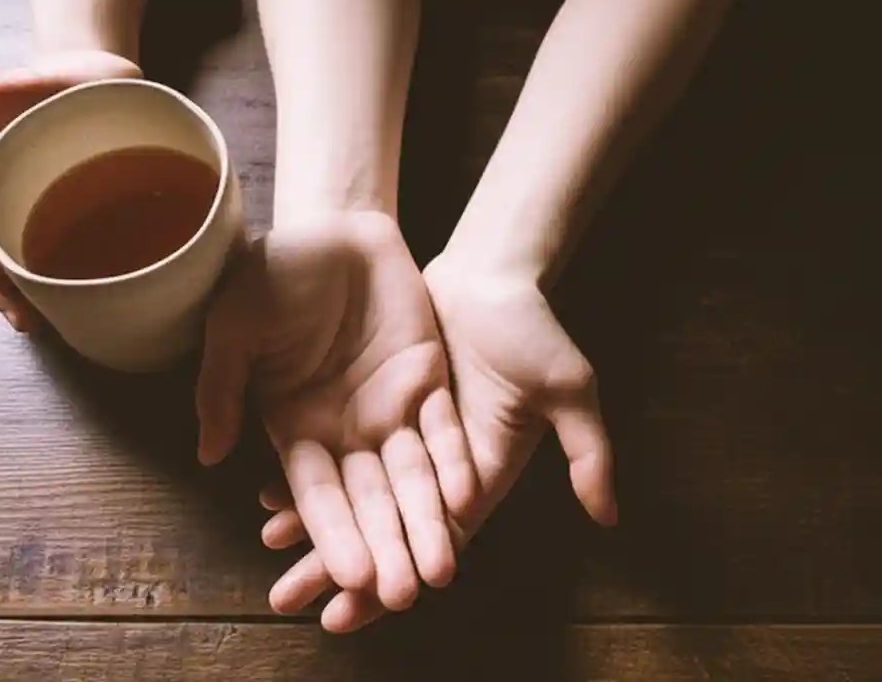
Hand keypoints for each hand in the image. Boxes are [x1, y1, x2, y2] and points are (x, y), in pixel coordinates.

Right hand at [0, 50, 140, 329]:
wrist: (103, 89)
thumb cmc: (88, 77)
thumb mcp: (71, 71)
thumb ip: (30, 80)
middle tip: (24, 315)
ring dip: (5, 291)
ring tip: (34, 321)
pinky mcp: (10, 210)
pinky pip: (8, 250)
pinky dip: (23, 282)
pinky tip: (47, 308)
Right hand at [196, 212, 478, 611]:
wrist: (330, 227)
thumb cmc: (270, 273)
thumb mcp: (233, 324)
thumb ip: (221, 388)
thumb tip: (211, 455)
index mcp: (294, 429)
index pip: (317, 495)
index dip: (334, 535)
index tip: (351, 578)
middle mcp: (345, 431)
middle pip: (371, 501)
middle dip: (387, 547)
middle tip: (404, 595)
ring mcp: (390, 409)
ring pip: (413, 478)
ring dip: (427, 523)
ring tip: (443, 571)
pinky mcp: (428, 380)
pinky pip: (445, 430)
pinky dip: (455, 464)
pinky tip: (466, 500)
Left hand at [262, 255, 615, 631]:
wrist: (489, 270)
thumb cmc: (533, 328)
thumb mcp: (568, 386)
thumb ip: (588, 450)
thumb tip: (611, 519)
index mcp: (478, 473)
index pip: (434, 540)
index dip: (397, 573)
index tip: (356, 611)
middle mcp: (434, 467)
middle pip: (383, 528)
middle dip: (341, 568)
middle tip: (292, 603)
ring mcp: (400, 435)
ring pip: (354, 495)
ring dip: (315, 529)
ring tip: (273, 560)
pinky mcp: (374, 404)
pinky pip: (336, 449)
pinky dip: (307, 474)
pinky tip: (270, 497)